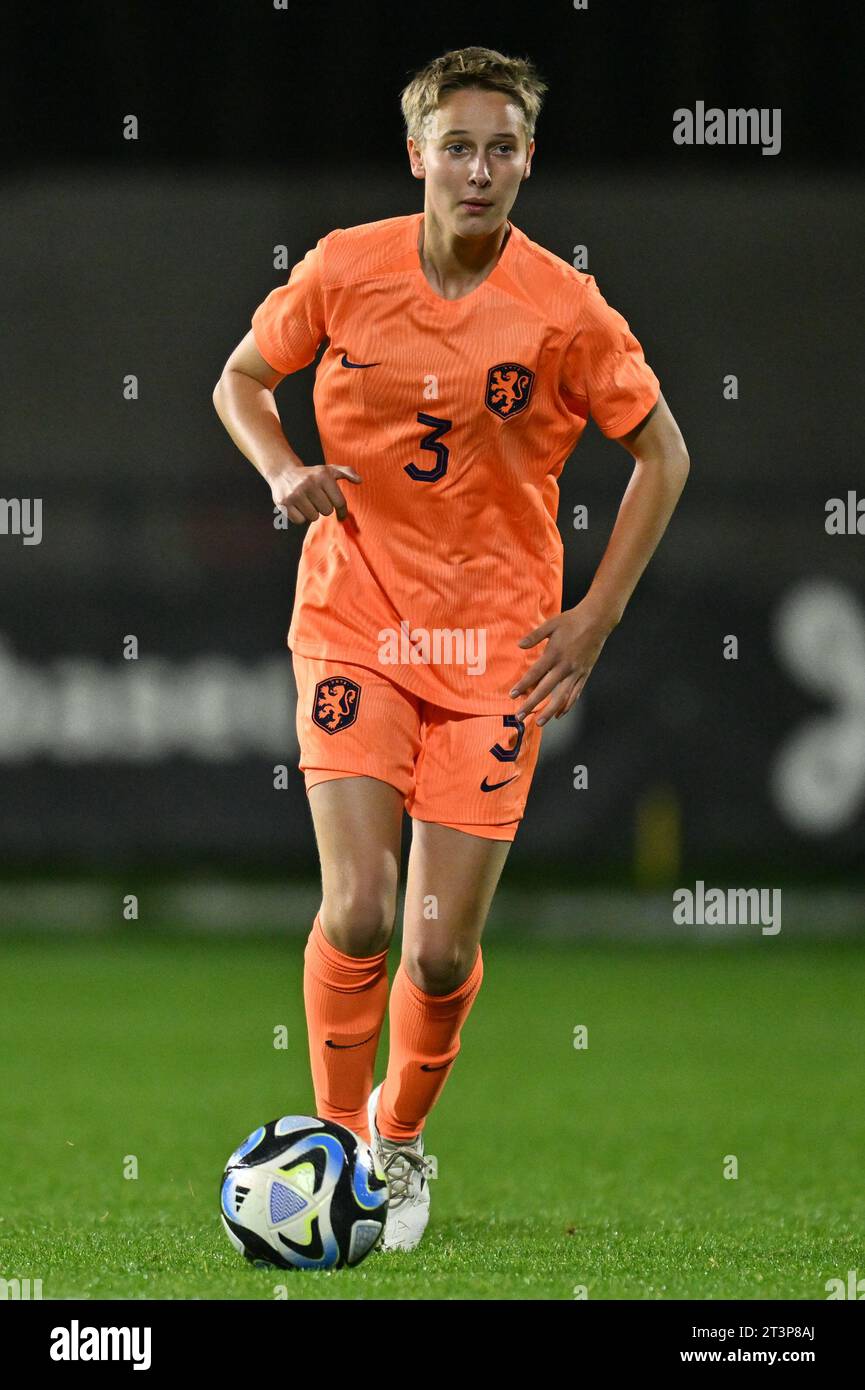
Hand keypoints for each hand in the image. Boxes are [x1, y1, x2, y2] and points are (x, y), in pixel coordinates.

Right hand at [271, 463, 361, 523]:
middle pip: (326, 511)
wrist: (283, 472)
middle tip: (317, 500)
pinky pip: (300, 520)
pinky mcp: (284, 502)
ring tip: (307, 502)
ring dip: (312, 512)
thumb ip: (346, 472)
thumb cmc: (311, 474)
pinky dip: (300, 516)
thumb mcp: (328, 470)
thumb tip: (359, 481)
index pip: (339, 502)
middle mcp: (309, 483)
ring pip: (313, 517)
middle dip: (323, 508)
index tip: (341, 516)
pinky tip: (297, 506)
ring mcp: (295, 493)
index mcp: (323, 475)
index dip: (342, 512)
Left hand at [510, 600, 615, 724]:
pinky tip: (559, 714)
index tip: (512, 695)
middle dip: (531, 704)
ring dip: (550, 711)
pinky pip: (575, 693)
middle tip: (520, 715)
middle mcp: (565, 666)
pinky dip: (567, 705)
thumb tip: (519, 645)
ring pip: (562, 697)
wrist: (597, 620)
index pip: (535, 673)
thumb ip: (535, 636)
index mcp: (554, 653)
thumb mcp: (550, 624)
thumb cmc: (572, 621)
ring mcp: (576, 672)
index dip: (523, 685)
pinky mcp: (585, 674)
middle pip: (546, 690)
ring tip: (539, 722)